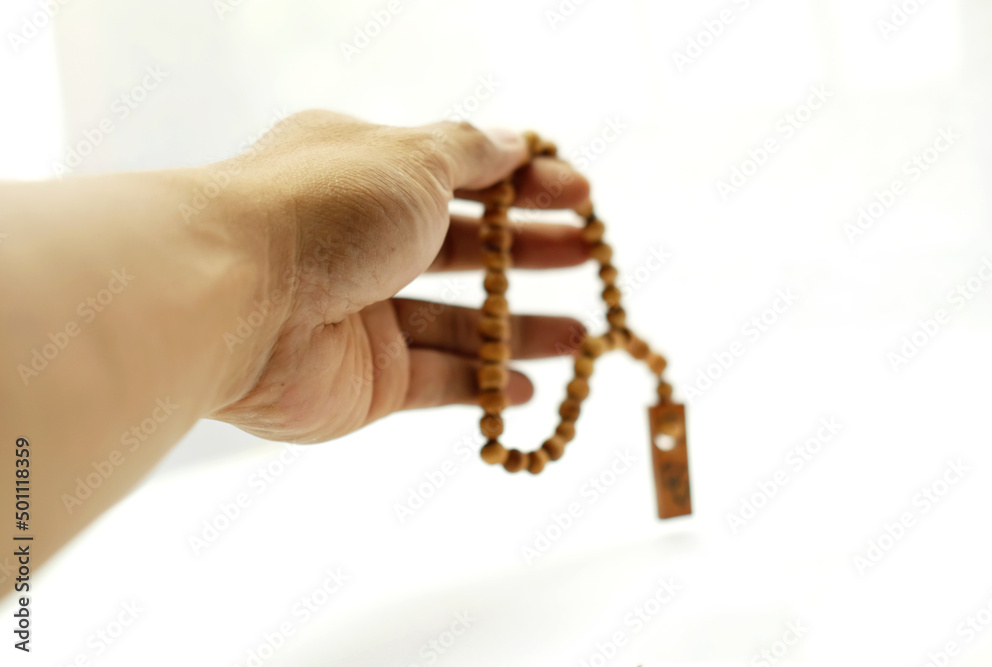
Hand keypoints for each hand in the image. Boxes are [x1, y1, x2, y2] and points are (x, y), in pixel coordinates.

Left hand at [207, 111, 592, 442]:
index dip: (523, 186)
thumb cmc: (323, 209)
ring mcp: (361, 316)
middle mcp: (361, 244)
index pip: (460, 177)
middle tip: (588, 258)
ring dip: (519, 327)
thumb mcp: (411, 158)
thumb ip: (472, 154)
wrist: (233, 301)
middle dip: (527, 253)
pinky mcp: (363, 380)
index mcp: (365, 176)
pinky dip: (482, 383)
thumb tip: (517, 144)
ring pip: (456, 322)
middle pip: (461, 250)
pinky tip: (529, 387)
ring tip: (581, 334)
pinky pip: (436, 380)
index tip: (581, 198)